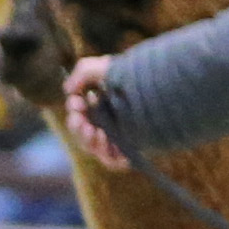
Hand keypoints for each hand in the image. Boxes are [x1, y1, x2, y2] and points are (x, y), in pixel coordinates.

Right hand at [61, 56, 128, 170]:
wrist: (160, 87)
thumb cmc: (133, 75)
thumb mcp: (104, 67)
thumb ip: (82, 74)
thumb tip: (68, 90)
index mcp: (100, 106)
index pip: (79, 113)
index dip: (74, 109)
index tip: (78, 102)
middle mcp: (108, 123)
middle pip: (83, 132)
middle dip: (76, 126)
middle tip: (81, 120)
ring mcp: (119, 137)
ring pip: (94, 147)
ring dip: (87, 140)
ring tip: (93, 130)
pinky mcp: (130, 150)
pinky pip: (113, 161)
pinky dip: (105, 153)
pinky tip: (105, 138)